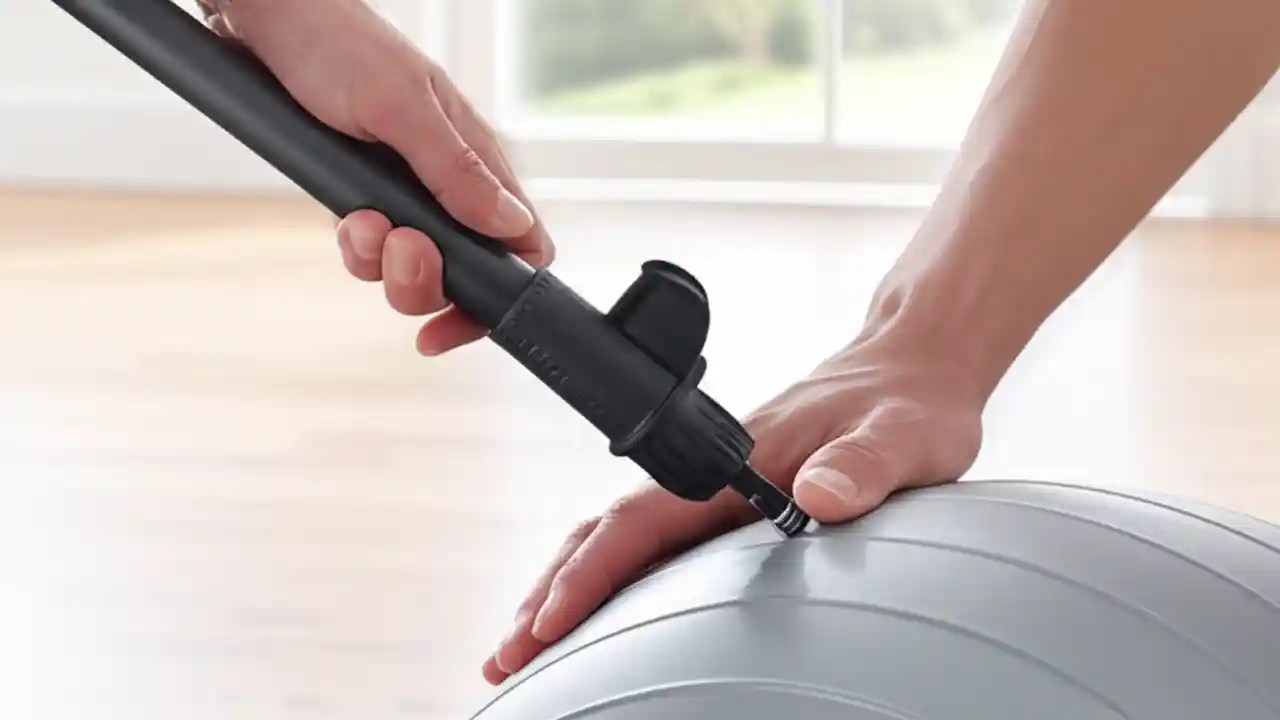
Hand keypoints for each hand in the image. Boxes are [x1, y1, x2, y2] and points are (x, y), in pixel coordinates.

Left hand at [197, 0, 551, 352]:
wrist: (265, 18)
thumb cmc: (336, 41)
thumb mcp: (400, 106)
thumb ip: (456, 171)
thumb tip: (512, 226)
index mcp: (477, 157)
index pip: (521, 244)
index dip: (498, 296)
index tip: (455, 322)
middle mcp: (448, 181)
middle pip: (462, 272)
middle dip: (424, 281)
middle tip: (396, 251)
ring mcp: (405, 191)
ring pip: (410, 265)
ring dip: (380, 263)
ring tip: (357, 223)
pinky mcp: (364, 191)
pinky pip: (370, 247)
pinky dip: (355, 246)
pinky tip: (343, 217)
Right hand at [482, 329, 985, 683]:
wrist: (911, 369)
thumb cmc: (908, 405)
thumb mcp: (901, 436)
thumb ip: (862, 465)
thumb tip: (818, 496)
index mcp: (735, 460)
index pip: (640, 521)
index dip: (588, 575)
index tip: (547, 624)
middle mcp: (711, 472)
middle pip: (606, 534)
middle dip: (551, 595)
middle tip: (507, 655)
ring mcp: (715, 485)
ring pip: (619, 538)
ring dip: (569, 586)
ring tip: (528, 639)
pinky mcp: (728, 498)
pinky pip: (652, 540)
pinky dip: (609, 574)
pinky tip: (601, 606)